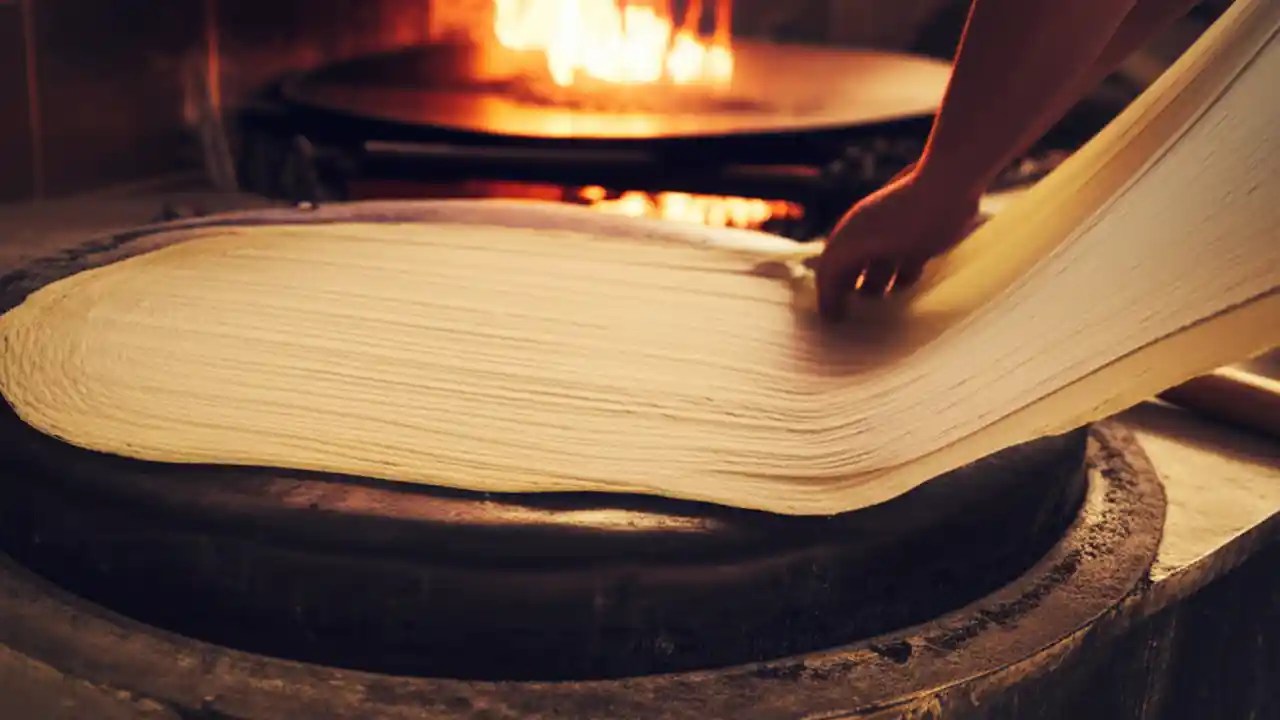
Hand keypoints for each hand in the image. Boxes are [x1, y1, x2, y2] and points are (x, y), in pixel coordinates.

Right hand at [816, 169, 981, 319]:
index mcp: (847, 235)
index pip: (830, 272)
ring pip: (880, 278)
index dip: (828, 297)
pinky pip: (907, 275)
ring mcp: (895, 243)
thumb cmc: (896, 216)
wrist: (945, 190)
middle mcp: (867, 239)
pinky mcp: (921, 247)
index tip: (833, 325)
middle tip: (854, 330)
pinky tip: (905, 310)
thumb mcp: (852, 244)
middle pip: (852, 276)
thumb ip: (831, 273)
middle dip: (850, 299)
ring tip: (878, 325)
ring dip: (877, 298)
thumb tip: (827, 310)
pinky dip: (903, 290)